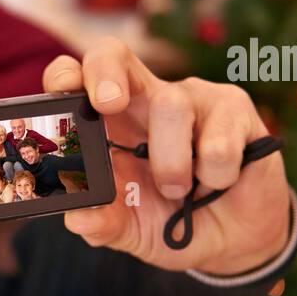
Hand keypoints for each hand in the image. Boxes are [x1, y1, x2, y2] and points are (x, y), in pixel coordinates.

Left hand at [43, 38, 290, 275]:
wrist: (232, 241)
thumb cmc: (171, 221)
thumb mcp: (131, 231)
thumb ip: (104, 225)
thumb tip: (79, 218)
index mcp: (109, 124)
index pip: (78, 79)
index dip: (64, 76)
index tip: (62, 96)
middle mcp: (144, 101)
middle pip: (113, 54)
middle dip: (104, 73)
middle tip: (108, 105)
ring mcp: (191, 99)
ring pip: (171, 105)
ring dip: (172, 164)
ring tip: (178, 190)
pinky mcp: (234, 109)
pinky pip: (218, 140)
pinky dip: (215, 176)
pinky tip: (217, 182)